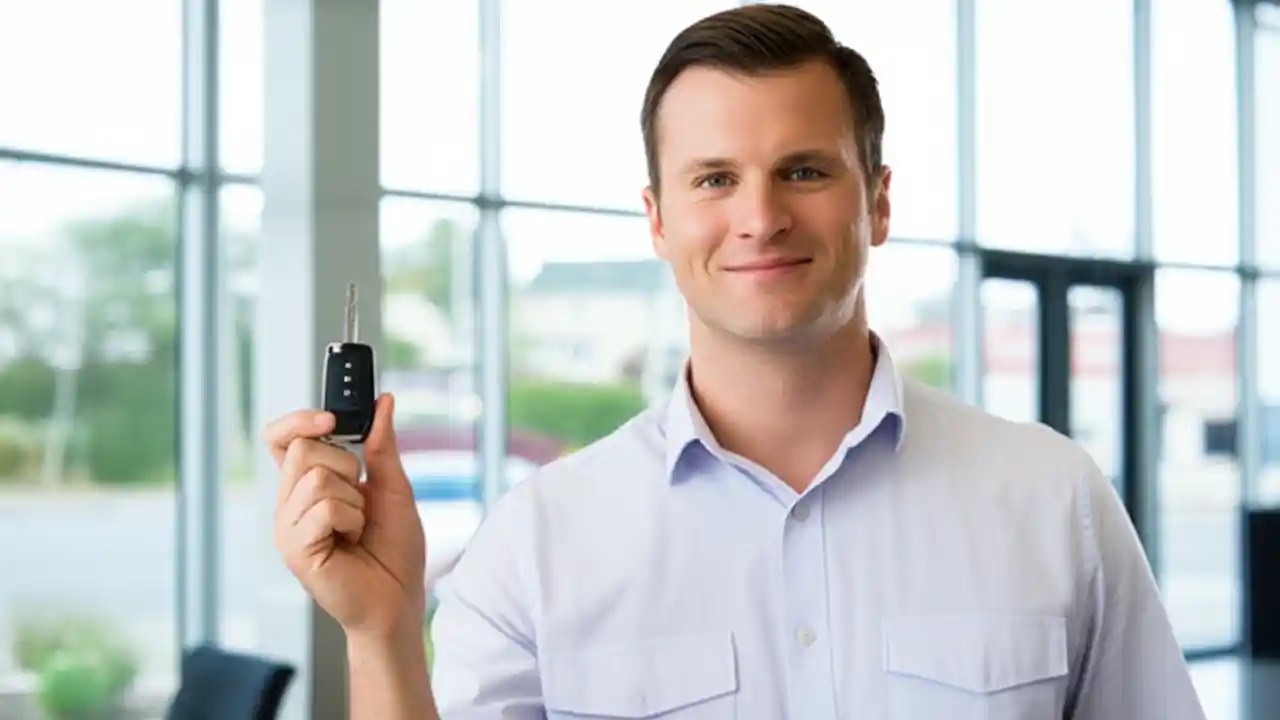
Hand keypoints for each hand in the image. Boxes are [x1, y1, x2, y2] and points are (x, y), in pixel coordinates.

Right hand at [266, 393, 426, 638]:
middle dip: (347, 467)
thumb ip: (382, 445)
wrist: (398, 599)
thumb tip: (382, 401)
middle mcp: (289, 503)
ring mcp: (287, 526)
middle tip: (360, 500)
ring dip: (354, 500)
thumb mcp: (393, 487)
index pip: (282, 438)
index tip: (332, 418)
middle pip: (303, 449)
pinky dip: (351, 519)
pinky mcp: (294, 549)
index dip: (299, 420)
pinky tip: (350, 541)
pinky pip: (324, 508)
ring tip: (357, 527)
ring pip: (317, 477)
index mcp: (306, 485)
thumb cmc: (394, 550)